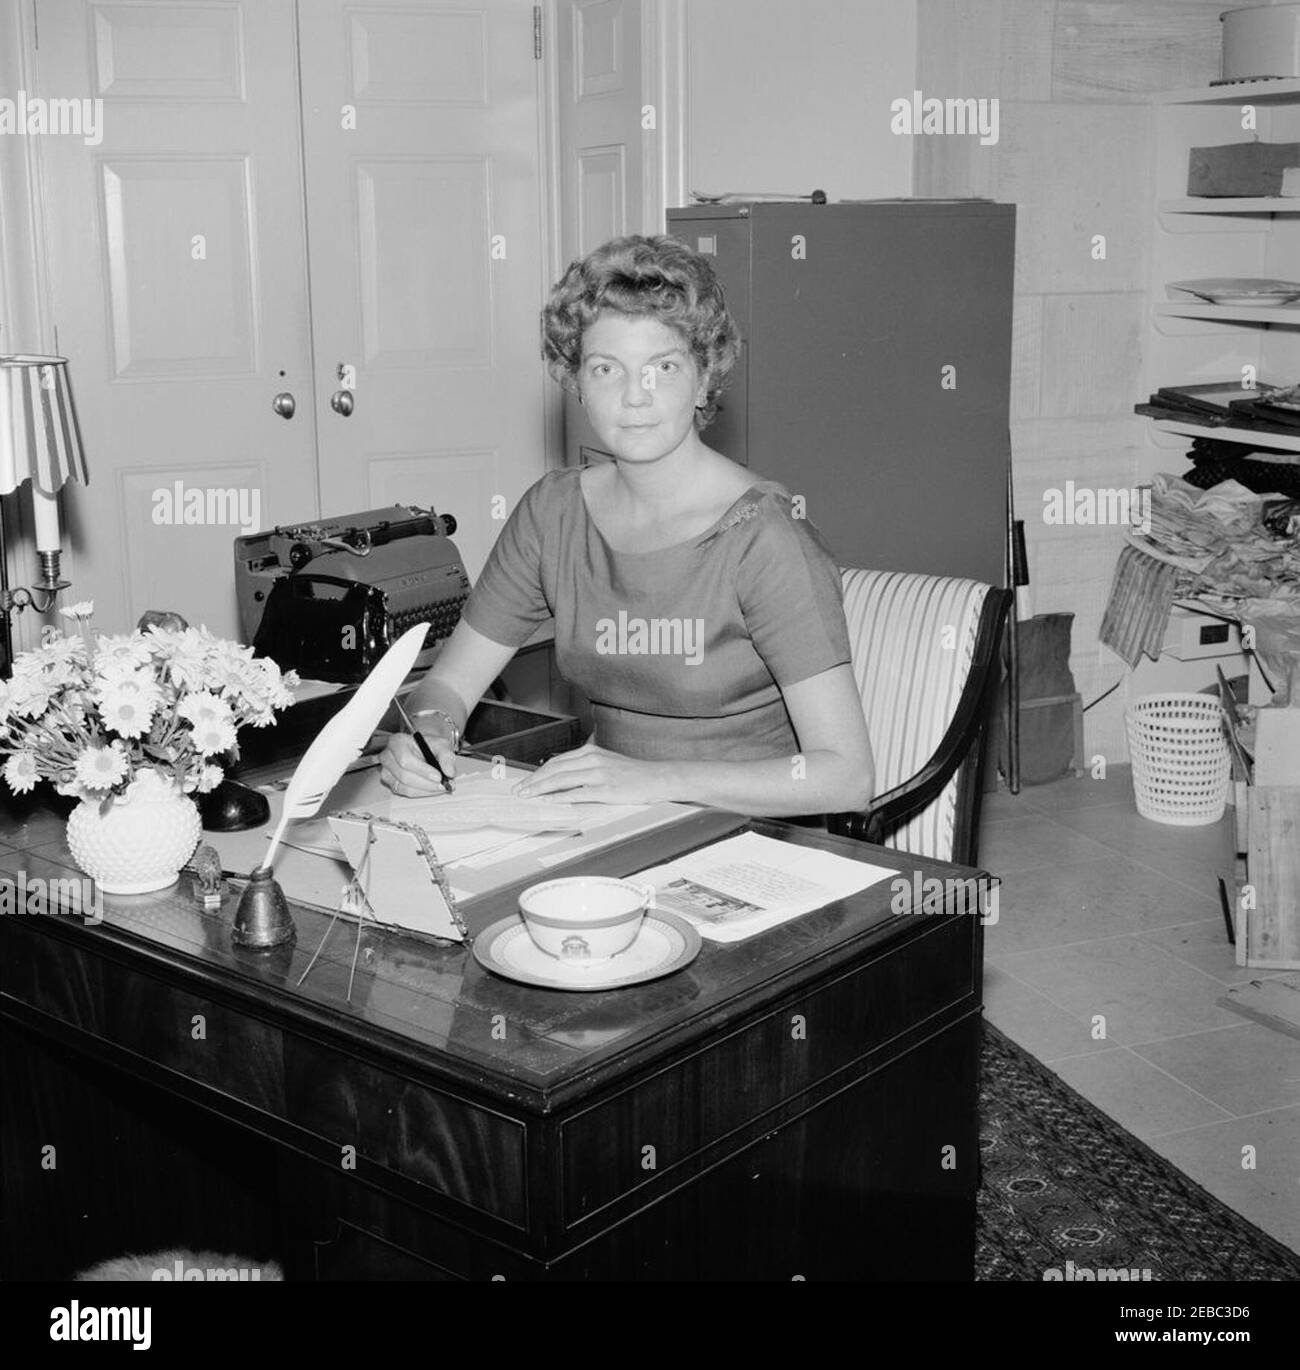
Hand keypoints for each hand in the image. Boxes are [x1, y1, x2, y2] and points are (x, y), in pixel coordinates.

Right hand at [378, 731, 457, 796]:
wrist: (423, 749)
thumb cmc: (429, 746)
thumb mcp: (442, 745)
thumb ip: (447, 757)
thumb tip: (449, 772)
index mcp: (397, 742)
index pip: (405, 759)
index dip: (422, 770)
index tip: (438, 776)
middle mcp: (387, 756)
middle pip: (404, 776)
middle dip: (427, 783)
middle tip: (444, 785)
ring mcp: (386, 771)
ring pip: (405, 787)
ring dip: (426, 790)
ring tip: (441, 787)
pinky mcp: (390, 783)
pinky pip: (405, 792)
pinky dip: (421, 793)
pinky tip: (432, 789)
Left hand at [513, 739, 670, 804]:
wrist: (658, 778)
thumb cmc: (633, 773)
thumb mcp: (607, 762)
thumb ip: (586, 766)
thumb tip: (564, 777)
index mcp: (590, 752)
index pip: (556, 762)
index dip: (538, 773)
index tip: (526, 782)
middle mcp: (592, 759)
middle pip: (554, 769)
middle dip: (533, 781)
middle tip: (519, 791)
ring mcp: (598, 774)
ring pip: (561, 780)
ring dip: (540, 789)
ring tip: (528, 797)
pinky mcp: (606, 789)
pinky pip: (578, 793)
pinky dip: (560, 797)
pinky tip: (549, 801)